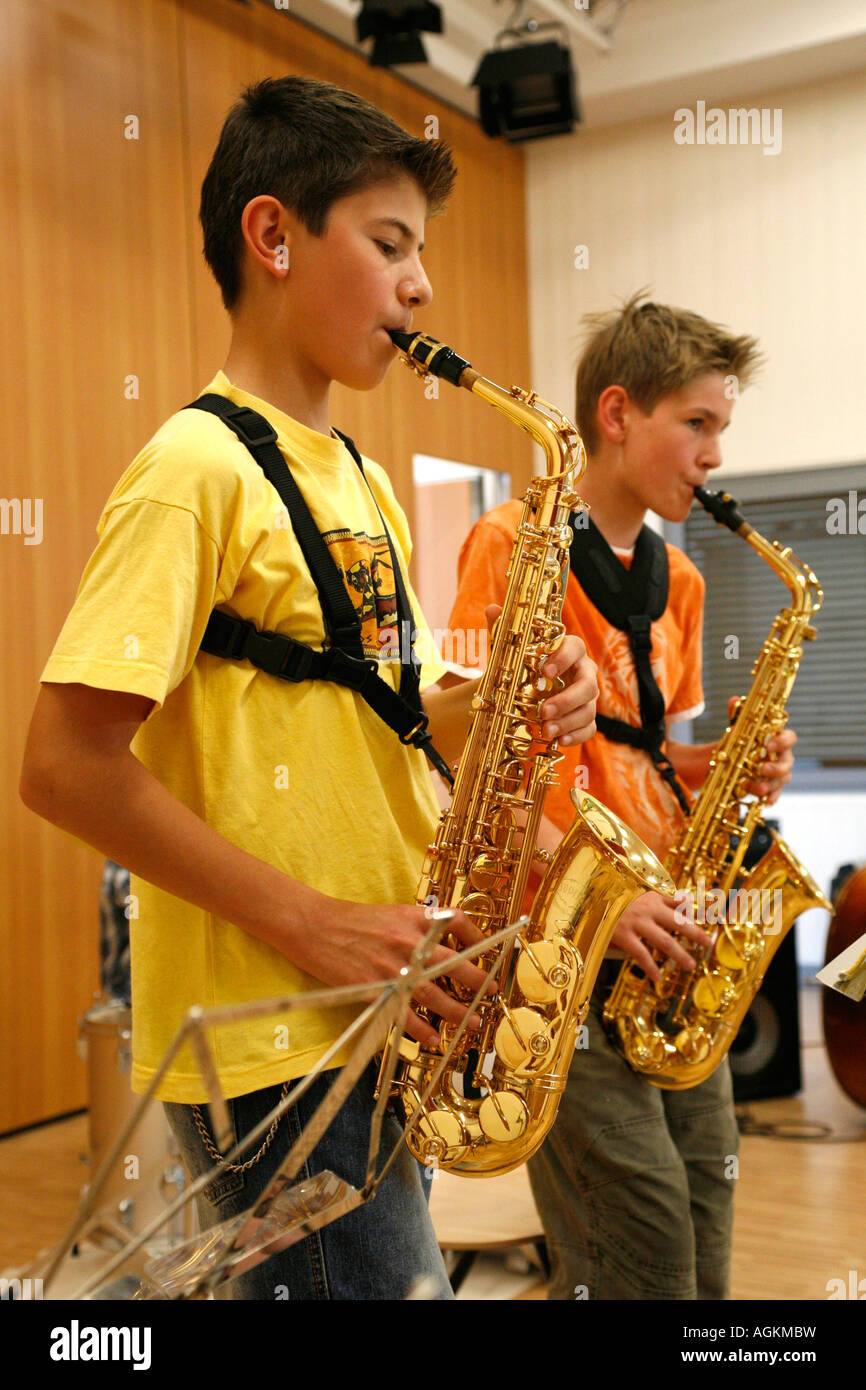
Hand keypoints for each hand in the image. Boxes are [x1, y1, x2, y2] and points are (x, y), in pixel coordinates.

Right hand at [293, 898, 494, 1047]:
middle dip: (478, 981)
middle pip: (455, 963)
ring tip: (473, 1022)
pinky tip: (432, 1038)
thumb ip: (417, 926)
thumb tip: (442, 945)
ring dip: (458, 1011)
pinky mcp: (376, 988)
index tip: (485, 952)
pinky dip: (421, 1029)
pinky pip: (405, 1014)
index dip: (477, 938)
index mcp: (414, 918)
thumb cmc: (352, 920)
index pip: (457, 922)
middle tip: (491, 992)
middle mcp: (409, 942)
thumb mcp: (391, 913)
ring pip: (435, 994)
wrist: (314, 926)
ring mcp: (393, 967)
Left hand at [484, 604, 598, 746]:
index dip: (563, 658)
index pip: (575, 647)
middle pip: (588, 684)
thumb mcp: (510, 651)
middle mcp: (583, 673)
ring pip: (589, 709)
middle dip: (567, 699)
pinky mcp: (586, 717)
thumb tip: (493, 608)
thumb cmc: (522, 667)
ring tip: (546, 730)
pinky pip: (590, 728)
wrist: (524, 691)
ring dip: (568, 721)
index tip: (544, 671)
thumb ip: (503, 631)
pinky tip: (559, 741)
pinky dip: (576, 736)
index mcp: (568, 652)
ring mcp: (587, 697)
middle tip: (543, 711)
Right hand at [609, 890, 711, 980]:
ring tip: (690, 965)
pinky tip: (657, 977)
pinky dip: (650, 967)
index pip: (680, 903)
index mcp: (652, 897)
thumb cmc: (614, 898)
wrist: (588, 899)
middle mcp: (647, 909)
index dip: (696, 911)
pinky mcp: (623, 935)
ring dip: (679, 954)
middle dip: (696, 933)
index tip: (711, 919)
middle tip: (708, 943)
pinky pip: (641, 954)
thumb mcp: (637, 893)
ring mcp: (636, 922)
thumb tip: (688, 901)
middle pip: (678, 922)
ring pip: (664, 941)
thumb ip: (662, 897)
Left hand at [727, 697, 796, 803]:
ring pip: (782, 780)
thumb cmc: (734, 745)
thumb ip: (736, 716)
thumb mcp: (733, 731)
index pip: (790, 738)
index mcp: (775, 740)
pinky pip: (774, 794)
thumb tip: (734, 700)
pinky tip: (765, 801)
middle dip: (777, 767)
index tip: (770, 745)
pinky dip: (771, 798)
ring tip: (757, 788)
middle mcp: (779, 757)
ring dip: (771, 785)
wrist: (721, 765)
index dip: (783, 742)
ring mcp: (775, 774)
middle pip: (788, 762)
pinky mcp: (769, 788)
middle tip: (763, 769)